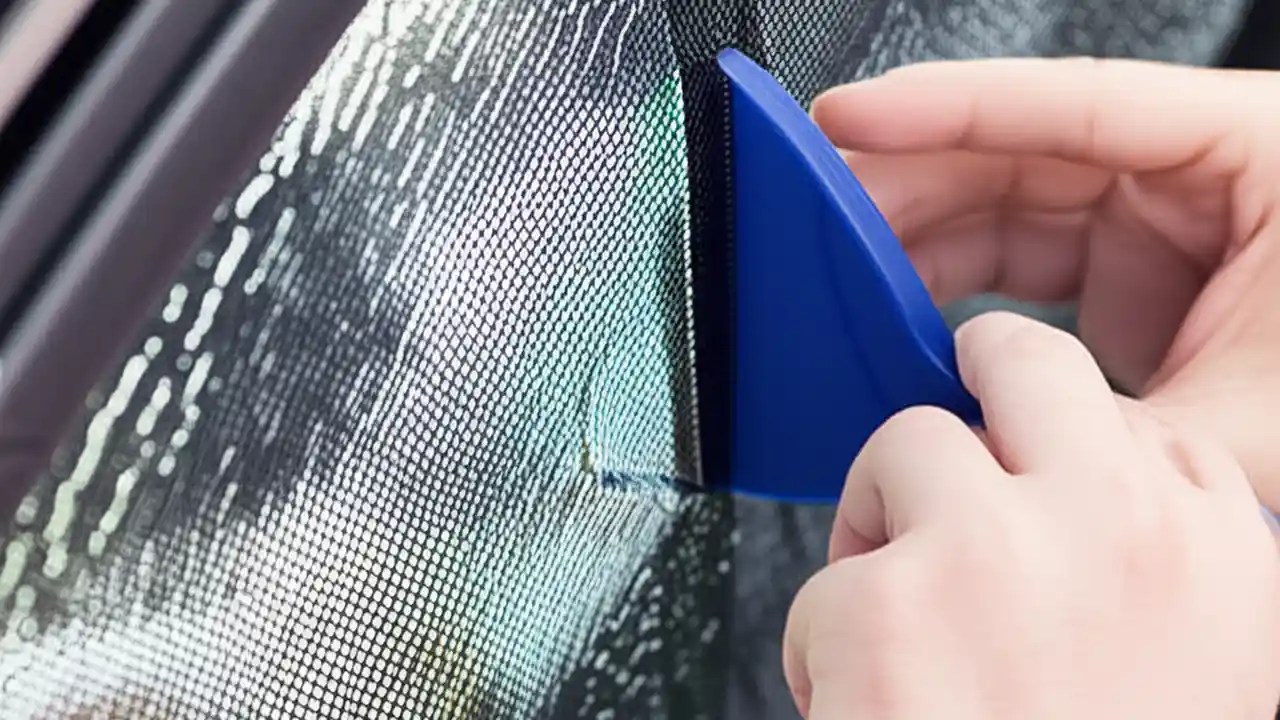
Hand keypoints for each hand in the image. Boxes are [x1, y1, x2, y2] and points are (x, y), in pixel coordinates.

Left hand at [783, 312, 1279, 718]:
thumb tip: (1080, 527)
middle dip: (974, 388)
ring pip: (901, 445)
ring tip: (899, 634)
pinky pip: (824, 583)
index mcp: (1220, 555)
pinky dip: (827, 648)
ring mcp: (994, 550)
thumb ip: (1160, 588)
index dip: (1066, 443)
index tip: (1034, 464)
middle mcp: (1117, 525)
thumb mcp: (1210, 679)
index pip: (1138, 428)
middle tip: (942, 442)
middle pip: (1024, 366)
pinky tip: (870, 717)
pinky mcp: (882, 608)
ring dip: (882, 526)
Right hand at [812, 57, 1279, 508]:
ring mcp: (1165, 234)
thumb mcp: (1241, 437)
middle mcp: (1204, 184)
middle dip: (908, 180)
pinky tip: (906, 323)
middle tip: (820, 210)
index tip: (852, 119)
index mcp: (1261, 160)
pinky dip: (956, 292)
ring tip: (844, 271)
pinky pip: (1022, 269)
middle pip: (1022, 154)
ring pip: (1011, 209)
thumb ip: (1098, 432)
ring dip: (920, 240)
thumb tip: (984, 446)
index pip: (1075, 106)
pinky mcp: (1136, 287)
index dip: (946, 108)